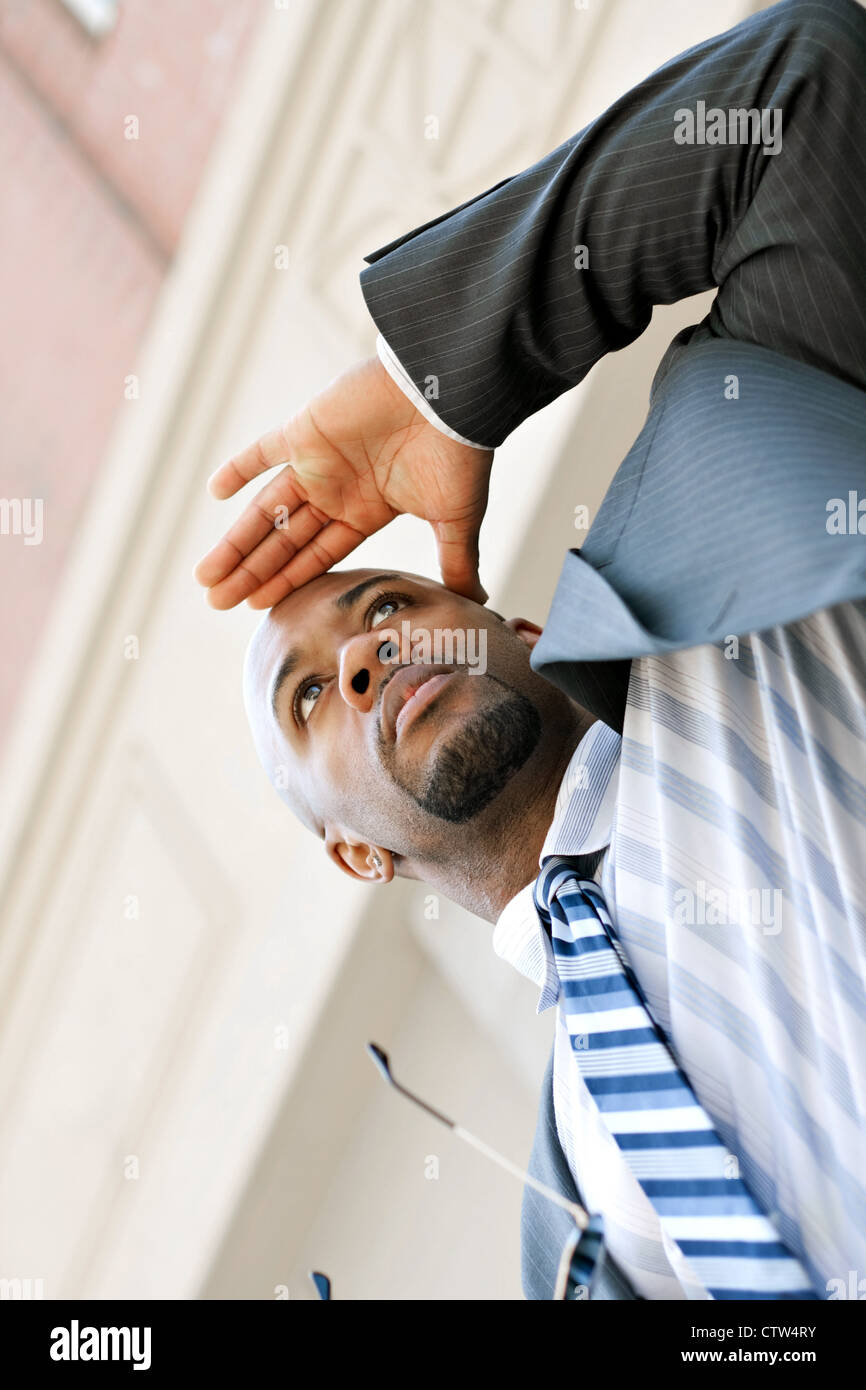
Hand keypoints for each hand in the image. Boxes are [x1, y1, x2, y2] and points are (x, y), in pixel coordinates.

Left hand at [194, 356, 493, 607]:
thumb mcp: (456, 518)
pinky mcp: (306, 430)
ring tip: (206, 576)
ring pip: (267, 509)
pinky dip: (239, 468)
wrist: (454, 393)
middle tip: (217, 603)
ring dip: (236, 541)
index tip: (257, 608)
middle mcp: (336, 490)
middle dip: (251, 573)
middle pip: (284, 541)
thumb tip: (477, 603)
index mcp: (366, 511)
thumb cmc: (461, 451)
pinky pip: (263, 450)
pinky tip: (214, 493)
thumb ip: (457, 562)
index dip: (287, 581)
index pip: (317, 556)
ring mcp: (318, 461)